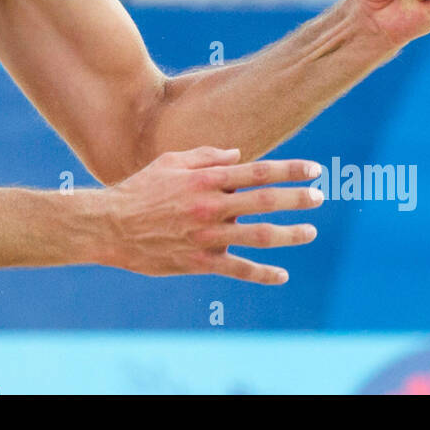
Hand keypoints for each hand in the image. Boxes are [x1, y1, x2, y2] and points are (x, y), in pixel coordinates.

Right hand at [100, 146, 322, 283]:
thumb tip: (238, 155)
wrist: (110, 226)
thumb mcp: (170, 162)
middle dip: (297, 199)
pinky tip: (282, 274)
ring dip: (289, 234)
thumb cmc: (140, 189)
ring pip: (258, 236)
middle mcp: (210, 206)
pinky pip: (238, 269)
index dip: (289, 170)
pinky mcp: (199, 262)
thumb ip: (206, 156)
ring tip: (310, 232)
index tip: (314, 169)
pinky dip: (263, 273)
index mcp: (205, 179)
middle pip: (265, 201)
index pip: (257, 171)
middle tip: (319, 197)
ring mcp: (206, 236)